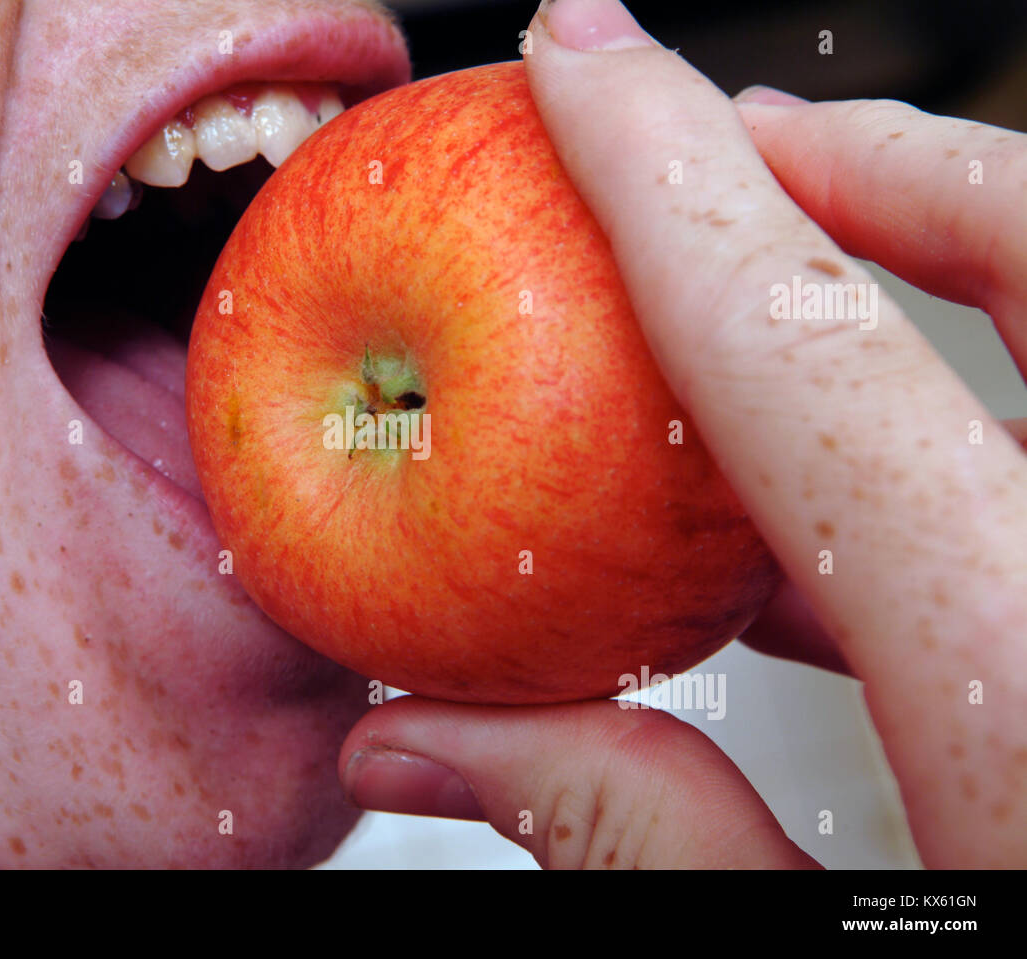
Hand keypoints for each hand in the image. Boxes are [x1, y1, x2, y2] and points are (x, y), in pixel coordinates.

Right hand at [338, 0, 1026, 867]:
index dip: (665, 177)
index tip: (580, 60)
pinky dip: (962, 438)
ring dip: (910, 285)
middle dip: (853, 159)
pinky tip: (843, 512)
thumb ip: (634, 834)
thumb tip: (420, 738)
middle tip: (714, 141)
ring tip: (755, 301)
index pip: (810, 351)